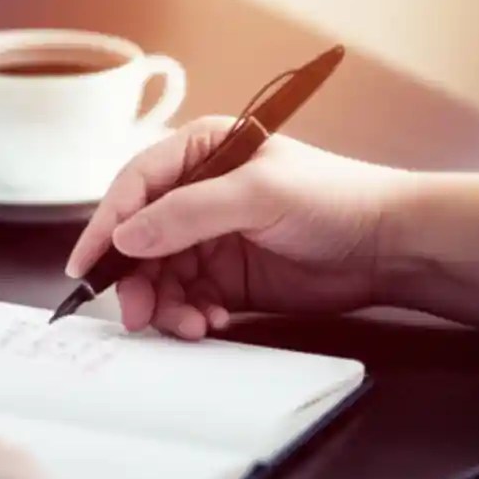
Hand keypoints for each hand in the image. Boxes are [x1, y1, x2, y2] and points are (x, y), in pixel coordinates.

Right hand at [67, 116, 411, 338]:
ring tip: (189, 326)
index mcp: (201, 151)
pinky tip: (212, 323)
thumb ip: (186, 215)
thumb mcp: (256, 196)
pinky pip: (187, 299)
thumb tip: (124, 237)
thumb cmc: (333, 198)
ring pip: (159, 275)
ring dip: (164, 305)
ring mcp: (211, 237)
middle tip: (138, 315)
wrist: (389, 246)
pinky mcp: (227, 277)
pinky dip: (189, 315)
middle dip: (135, 278)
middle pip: (140, 238)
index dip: (107, 225)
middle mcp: (197, 192)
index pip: (135, 186)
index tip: (88, 265)